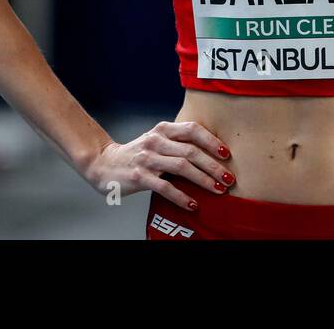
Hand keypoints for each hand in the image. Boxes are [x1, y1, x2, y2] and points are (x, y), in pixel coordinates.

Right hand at [80, 121, 235, 206]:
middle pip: (191, 151)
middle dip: (213, 166)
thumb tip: (212, 154)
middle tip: (228, 178)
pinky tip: (193, 204)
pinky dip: (182, 197)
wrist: (104, 163)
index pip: (192, 129)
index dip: (211, 141)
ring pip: (182, 167)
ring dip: (203, 180)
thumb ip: (178, 142)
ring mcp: (147, 158)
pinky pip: (166, 187)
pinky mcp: (139, 177)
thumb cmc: (138, 153)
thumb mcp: (157, 140)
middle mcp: (155, 141)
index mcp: (163, 129)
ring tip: (218, 190)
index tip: (227, 154)